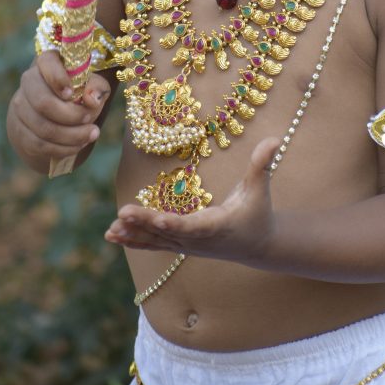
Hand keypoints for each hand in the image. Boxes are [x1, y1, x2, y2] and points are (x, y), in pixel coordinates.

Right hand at [7, 51, 110, 172]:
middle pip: (43, 102)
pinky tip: (78, 145)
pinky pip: (39, 144)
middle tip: (91, 119)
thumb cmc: (78, 96)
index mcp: (47, 63)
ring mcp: (20, 107)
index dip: (58, 78)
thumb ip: (97, 88)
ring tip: (91, 134)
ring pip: (43, 127)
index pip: (47, 62)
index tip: (72, 93)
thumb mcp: (93, 87)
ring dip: (71, 135)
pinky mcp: (18, 131)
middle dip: (71, 115)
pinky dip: (62, 148)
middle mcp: (29, 82)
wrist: (54, 118)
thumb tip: (91, 99)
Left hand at [105, 136, 279, 266]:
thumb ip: (263, 163)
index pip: (192, 226)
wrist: (257, 244)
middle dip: (144, 224)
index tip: (156, 219)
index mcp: (217, 225)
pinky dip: (134, 240)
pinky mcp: (181, 246)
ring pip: (156, 242)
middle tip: (122, 214)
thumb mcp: (260, 187)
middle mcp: (198, 240)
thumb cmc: (258, 212)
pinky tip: (114, 235)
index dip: (174, 224)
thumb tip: (274, 139)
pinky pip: (154, 244)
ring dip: (133, 234)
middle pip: (167, 233)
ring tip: (110, 230)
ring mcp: (188, 246)